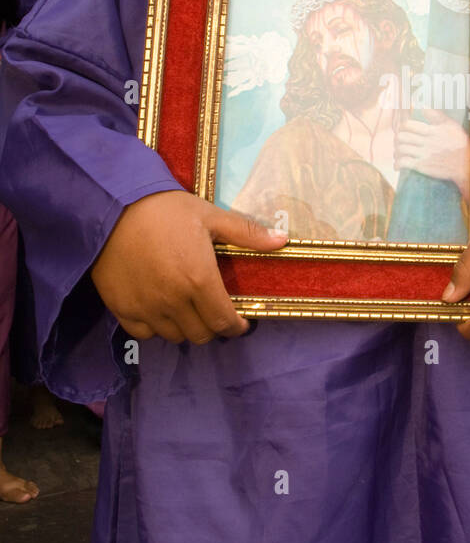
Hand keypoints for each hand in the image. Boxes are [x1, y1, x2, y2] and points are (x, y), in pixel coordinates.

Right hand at [91, 190, 286, 343]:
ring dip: (185, 327)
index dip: (236, 327)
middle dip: (212, 327)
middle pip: (201, 335)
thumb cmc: (167, 210)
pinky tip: (159, 309)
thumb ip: (247, 233)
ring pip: (174, 336)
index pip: (224, 322)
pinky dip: (155, 327)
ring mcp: (146, 307)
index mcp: (200, 280)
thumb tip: (282, 240)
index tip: (240, 322)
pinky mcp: (122, 308)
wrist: (114, 205)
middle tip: (213, 311)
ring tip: (186, 308)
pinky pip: (144, 333)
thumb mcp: (210, 216)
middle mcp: (174, 301)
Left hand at [395, 109, 469, 201]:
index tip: (403, 129)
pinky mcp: (423, 167)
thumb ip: (436, 115)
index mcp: (431, 131)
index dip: (402, 126)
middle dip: (397, 138)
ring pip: (401, 150)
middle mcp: (426, 142)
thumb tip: (422, 106)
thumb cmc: (460, 143)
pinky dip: (397, 164)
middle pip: (401, 137)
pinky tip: (398, 165)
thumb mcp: (451, 125)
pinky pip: (404, 163)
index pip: (408, 125)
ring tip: (398, 152)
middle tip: (399, 140)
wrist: (466, 164)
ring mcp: (423, 155)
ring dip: (397, 151)